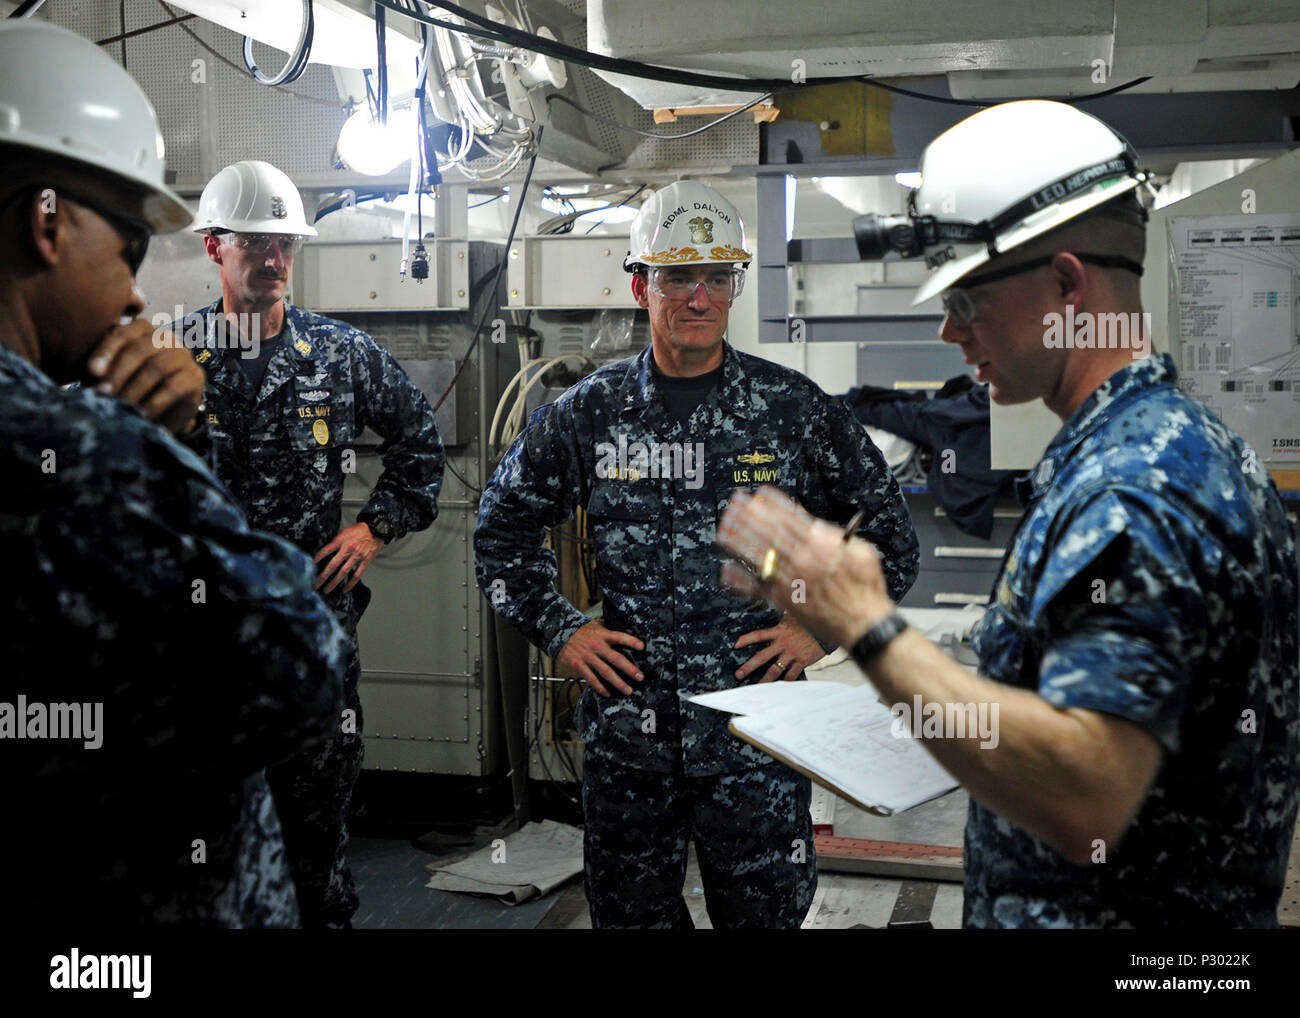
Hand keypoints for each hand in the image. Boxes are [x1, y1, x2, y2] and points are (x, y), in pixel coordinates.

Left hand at [86, 319, 204, 435]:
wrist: (164, 414)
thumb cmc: (132, 389)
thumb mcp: (111, 376)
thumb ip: (99, 369)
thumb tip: (89, 374)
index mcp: (142, 330)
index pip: (123, 333)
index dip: (106, 351)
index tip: (91, 372)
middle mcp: (166, 337)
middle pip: (140, 349)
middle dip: (118, 373)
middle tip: (103, 394)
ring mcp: (183, 355)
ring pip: (156, 368)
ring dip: (134, 389)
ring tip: (121, 406)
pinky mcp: (195, 376)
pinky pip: (173, 387)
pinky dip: (154, 403)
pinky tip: (141, 415)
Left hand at [314, 522, 383, 593]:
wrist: (376, 529)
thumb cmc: (360, 530)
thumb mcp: (344, 531)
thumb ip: (335, 541)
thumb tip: (325, 551)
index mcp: (341, 541)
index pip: (326, 550)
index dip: (317, 558)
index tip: (310, 566)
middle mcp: (348, 550)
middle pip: (332, 565)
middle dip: (323, 576)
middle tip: (316, 584)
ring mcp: (356, 557)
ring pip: (343, 572)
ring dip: (334, 583)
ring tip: (327, 590)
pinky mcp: (365, 561)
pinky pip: (357, 575)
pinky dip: (350, 584)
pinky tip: (345, 589)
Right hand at [554, 620, 643, 697]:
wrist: (558, 632)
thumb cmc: (578, 630)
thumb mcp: (594, 626)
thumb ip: (607, 634)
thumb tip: (622, 639)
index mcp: (602, 635)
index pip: (619, 637)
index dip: (631, 641)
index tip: (642, 647)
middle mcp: (596, 646)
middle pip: (616, 658)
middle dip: (629, 669)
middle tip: (640, 677)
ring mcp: (587, 656)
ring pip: (606, 672)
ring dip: (618, 682)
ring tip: (628, 690)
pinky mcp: (578, 665)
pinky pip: (591, 678)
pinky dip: (600, 687)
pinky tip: (607, 693)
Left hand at [716, 485, 894, 648]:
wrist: (863, 624)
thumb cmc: (865, 587)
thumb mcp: (861, 551)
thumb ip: (836, 536)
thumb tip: (815, 524)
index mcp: (821, 544)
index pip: (789, 517)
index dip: (771, 504)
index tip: (757, 495)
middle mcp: (802, 559)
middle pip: (768, 531)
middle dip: (749, 515)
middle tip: (734, 503)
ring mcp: (790, 579)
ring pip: (758, 554)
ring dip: (739, 538)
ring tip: (724, 526)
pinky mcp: (783, 600)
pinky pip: (757, 587)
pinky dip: (740, 578)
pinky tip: (727, 567)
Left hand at [734, 615, 825, 682]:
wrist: (829, 628)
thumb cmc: (811, 621)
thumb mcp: (794, 613)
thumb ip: (783, 613)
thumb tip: (776, 599)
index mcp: (780, 631)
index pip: (758, 635)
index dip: (746, 639)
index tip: (736, 645)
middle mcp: (783, 644)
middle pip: (761, 657)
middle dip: (748, 667)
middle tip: (739, 674)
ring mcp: (792, 654)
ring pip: (774, 670)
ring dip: (764, 680)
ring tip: (756, 687)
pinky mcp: (802, 662)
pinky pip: (791, 675)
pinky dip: (785, 682)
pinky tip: (780, 688)